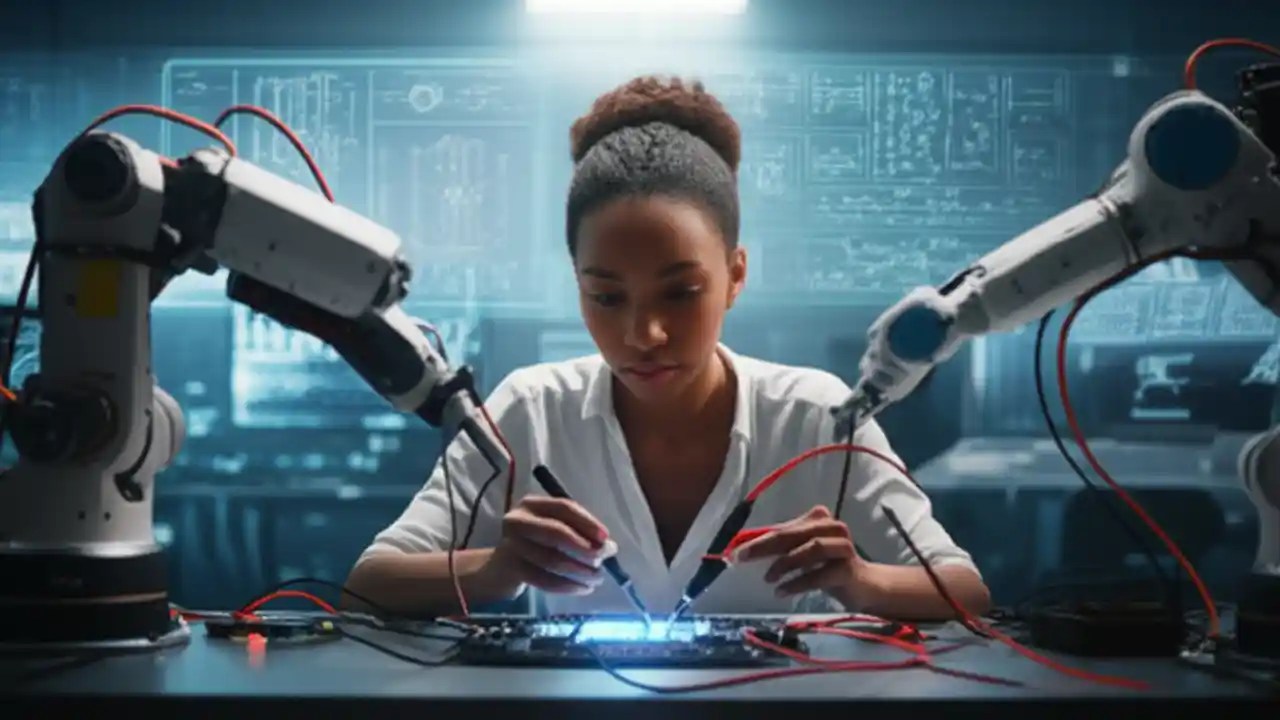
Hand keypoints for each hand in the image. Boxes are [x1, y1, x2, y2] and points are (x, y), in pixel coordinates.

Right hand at [487, 496, 616, 595]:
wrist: (502, 566)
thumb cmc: (537, 543)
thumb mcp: (555, 529)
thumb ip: (581, 533)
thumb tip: (609, 547)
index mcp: (532, 504)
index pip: (564, 508)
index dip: (587, 522)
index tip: (605, 538)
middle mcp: (518, 521)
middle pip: (556, 532)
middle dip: (584, 548)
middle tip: (601, 561)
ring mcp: (511, 545)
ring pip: (552, 560)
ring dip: (580, 571)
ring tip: (597, 578)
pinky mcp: (512, 570)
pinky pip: (545, 580)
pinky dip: (568, 586)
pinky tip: (583, 588)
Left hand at [732, 505, 864, 600]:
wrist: (864, 586)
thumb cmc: (826, 566)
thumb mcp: (801, 553)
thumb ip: (780, 548)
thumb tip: (743, 549)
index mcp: (818, 518)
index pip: (784, 527)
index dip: (758, 539)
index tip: (737, 552)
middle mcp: (832, 527)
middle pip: (794, 534)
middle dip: (765, 546)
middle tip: (743, 559)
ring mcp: (843, 547)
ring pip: (811, 548)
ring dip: (785, 564)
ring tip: (768, 579)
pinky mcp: (848, 569)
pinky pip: (820, 574)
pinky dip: (798, 583)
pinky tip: (782, 592)